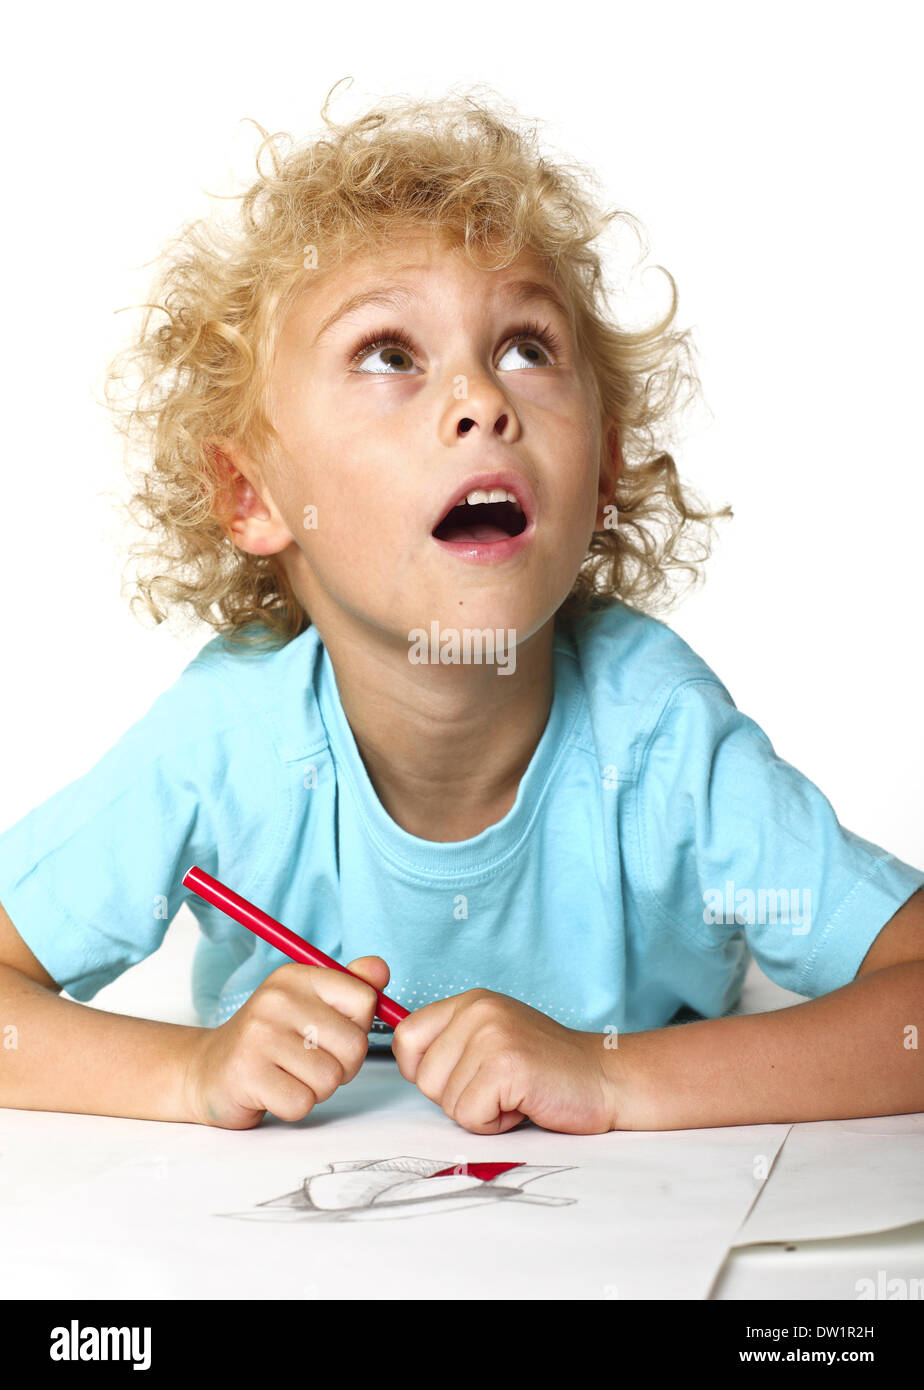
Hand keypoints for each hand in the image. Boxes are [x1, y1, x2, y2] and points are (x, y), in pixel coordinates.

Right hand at [183, 956, 389, 1128]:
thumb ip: (349, 988)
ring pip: (331, 1079)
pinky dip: (294, 1107)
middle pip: (354, 1046)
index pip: (365, 1000)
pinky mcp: (246, 1073)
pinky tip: (273, 1091)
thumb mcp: (308, 1005)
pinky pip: (302, 1103)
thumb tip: (380, 970)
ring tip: (289, 1076)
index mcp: (297, 977)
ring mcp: (259, 1034)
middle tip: (309, 1064)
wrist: (206, 1070)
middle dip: (341, 1067)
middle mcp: (277, 999)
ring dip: (317, 1089)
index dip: (358, 1028)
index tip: (331, 1035)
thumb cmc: (270, 1041)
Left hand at [391, 988, 621, 1134]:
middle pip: (423, 1077)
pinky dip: (496, 1124)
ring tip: (515, 1092)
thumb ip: (452, 1044)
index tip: (460, 1077)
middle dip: (458, 1097)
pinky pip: (470, 1117)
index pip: (406, 1037)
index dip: (423, 1070)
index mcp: (470, 1002)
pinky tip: (524, 1103)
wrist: (606, 1079)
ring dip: (480, 1112)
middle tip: (501, 1086)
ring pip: (446, 1101)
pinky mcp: (506, 1066)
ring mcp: (491, 1036)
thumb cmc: (548, 1069)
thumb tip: (405, 1061)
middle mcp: (477, 1011)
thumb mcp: (493, 1039)